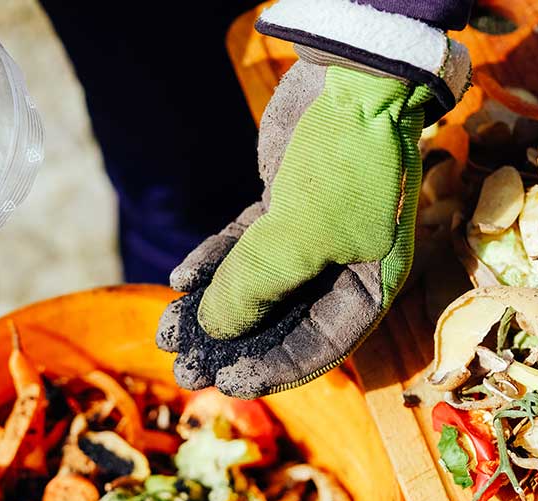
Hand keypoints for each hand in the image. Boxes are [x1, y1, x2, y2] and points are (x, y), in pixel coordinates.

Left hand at [156, 60, 434, 397]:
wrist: (352, 78)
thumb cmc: (345, 166)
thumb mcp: (300, 238)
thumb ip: (254, 289)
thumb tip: (212, 332)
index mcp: (370, 287)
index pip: (319, 348)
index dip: (272, 370)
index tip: (226, 384)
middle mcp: (343, 266)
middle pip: (281, 322)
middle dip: (231, 345)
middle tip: (184, 368)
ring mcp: (312, 234)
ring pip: (255, 284)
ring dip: (211, 308)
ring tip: (167, 331)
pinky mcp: (283, 204)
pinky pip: (241, 247)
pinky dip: (211, 263)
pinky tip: (178, 282)